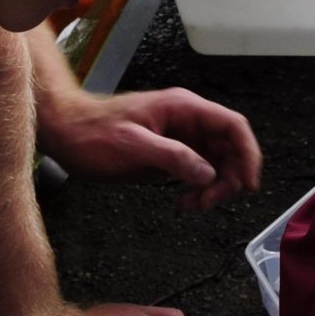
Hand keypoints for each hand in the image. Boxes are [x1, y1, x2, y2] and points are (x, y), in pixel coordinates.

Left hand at [39, 86, 262, 213]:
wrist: (66, 133)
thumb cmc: (93, 134)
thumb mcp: (132, 146)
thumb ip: (172, 157)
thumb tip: (208, 174)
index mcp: (184, 109)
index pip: (232, 126)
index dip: (248, 153)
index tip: (248, 184)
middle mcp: (188, 121)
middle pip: (229, 148)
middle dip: (227, 178)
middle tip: (207, 204)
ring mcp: (180, 137)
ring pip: (216, 162)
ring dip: (213, 187)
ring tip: (192, 207)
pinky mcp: (170, 154)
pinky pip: (198, 171)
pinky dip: (198, 189)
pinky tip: (183, 203)